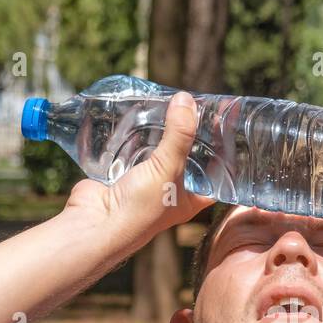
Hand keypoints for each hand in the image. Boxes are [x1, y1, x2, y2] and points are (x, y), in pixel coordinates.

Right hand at [62, 91, 213, 236]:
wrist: (96, 222)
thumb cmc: (140, 209)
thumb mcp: (168, 168)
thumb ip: (179, 134)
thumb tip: (186, 100)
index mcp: (191, 199)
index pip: (215, 176)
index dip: (223, 155)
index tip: (226, 129)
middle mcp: (170, 192)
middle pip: (186, 158)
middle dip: (189, 136)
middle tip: (196, 109)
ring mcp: (146, 183)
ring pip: (158, 152)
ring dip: (160, 133)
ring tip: (169, 106)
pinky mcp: (123, 173)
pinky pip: (132, 150)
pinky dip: (134, 135)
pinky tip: (138, 115)